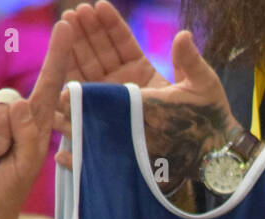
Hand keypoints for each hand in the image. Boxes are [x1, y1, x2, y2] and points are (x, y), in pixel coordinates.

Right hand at [0, 21, 69, 218]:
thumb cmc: (9, 188)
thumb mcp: (28, 164)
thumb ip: (29, 134)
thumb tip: (17, 103)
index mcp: (35, 122)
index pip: (48, 82)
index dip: (57, 54)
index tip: (66, 26)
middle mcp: (10, 114)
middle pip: (11, 101)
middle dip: (9, 135)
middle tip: (5, 159)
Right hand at [53, 18, 236, 185]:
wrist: (204, 157)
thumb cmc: (208, 120)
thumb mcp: (202, 85)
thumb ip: (189, 61)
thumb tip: (183, 35)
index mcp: (143, 72)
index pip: (122, 43)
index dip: (109, 25)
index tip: (96, 5)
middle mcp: (123, 86)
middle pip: (98, 54)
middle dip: (84, 33)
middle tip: (72, 12)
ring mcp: (112, 106)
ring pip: (85, 77)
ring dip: (71, 56)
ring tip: (61, 35)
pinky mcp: (106, 128)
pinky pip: (82, 114)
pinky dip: (69, 105)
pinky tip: (56, 91)